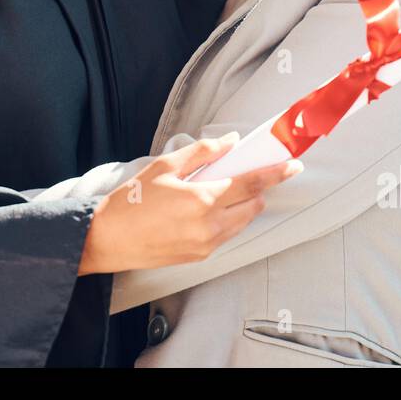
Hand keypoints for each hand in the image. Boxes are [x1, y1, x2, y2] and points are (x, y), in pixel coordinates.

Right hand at [77, 133, 301, 274]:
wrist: (107, 240)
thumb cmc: (130, 200)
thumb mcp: (164, 166)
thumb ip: (201, 152)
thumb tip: (230, 142)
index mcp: (202, 200)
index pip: (250, 184)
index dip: (275, 173)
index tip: (293, 165)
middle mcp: (209, 226)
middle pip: (252, 205)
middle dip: (259, 190)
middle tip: (254, 175)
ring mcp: (205, 245)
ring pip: (241, 222)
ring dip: (244, 205)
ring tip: (227, 191)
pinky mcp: (198, 257)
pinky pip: (225, 235)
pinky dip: (227, 220)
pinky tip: (210, 209)